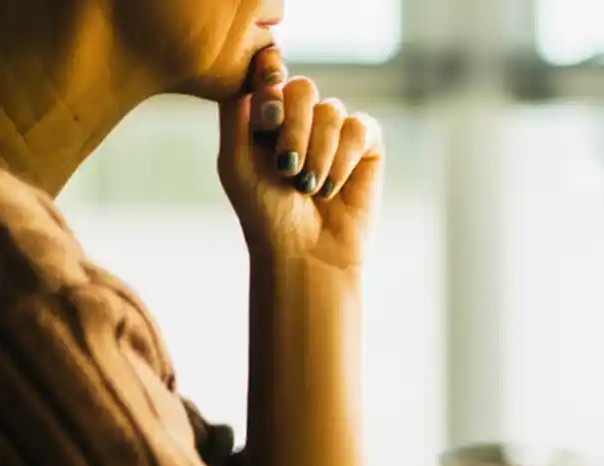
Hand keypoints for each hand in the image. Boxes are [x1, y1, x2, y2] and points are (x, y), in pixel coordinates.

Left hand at [217, 48, 383, 269]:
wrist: (306, 253)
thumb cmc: (266, 213)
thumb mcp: (236, 164)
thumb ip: (237, 115)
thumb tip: (259, 75)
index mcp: (267, 114)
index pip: (269, 77)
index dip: (270, 90)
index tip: (268, 121)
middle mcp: (302, 116)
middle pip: (303, 88)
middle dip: (294, 129)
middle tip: (287, 169)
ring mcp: (336, 129)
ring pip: (332, 111)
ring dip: (318, 154)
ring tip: (308, 188)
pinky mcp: (367, 144)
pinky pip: (360, 128)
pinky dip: (343, 160)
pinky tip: (332, 188)